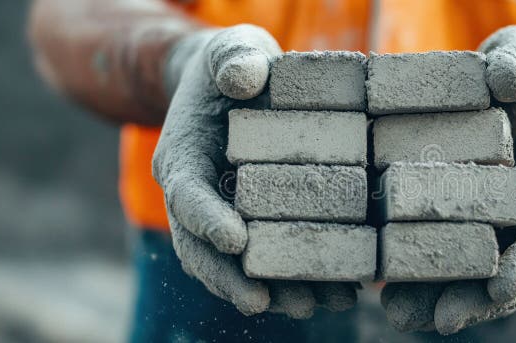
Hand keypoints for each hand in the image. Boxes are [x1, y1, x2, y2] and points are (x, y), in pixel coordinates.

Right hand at [153, 24, 357, 318]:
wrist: (233, 86)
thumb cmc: (234, 65)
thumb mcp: (233, 49)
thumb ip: (235, 59)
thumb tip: (245, 77)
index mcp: (183, 156)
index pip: (187, 195)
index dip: (207, 220)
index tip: (236, 241)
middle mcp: (195, 195)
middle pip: (201, 248)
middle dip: (230, 278)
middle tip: (265, 301)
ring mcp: (219, 215)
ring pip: (232, 265)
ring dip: (267, 289)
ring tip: (311, 305)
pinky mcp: (248, 224)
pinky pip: (263, 259)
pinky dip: (290, 278)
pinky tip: (331, 290)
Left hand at [381, 25, 515, 334]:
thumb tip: (501, 78)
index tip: (500, 286)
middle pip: (515, 267)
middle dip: (480, 298)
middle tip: (441, 319)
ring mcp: (503, 224)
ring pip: (480, 273)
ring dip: (444, 298)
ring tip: (401, 312)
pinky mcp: (470, 224)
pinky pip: (452, 256)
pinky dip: (425, 277)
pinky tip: (389, 290)